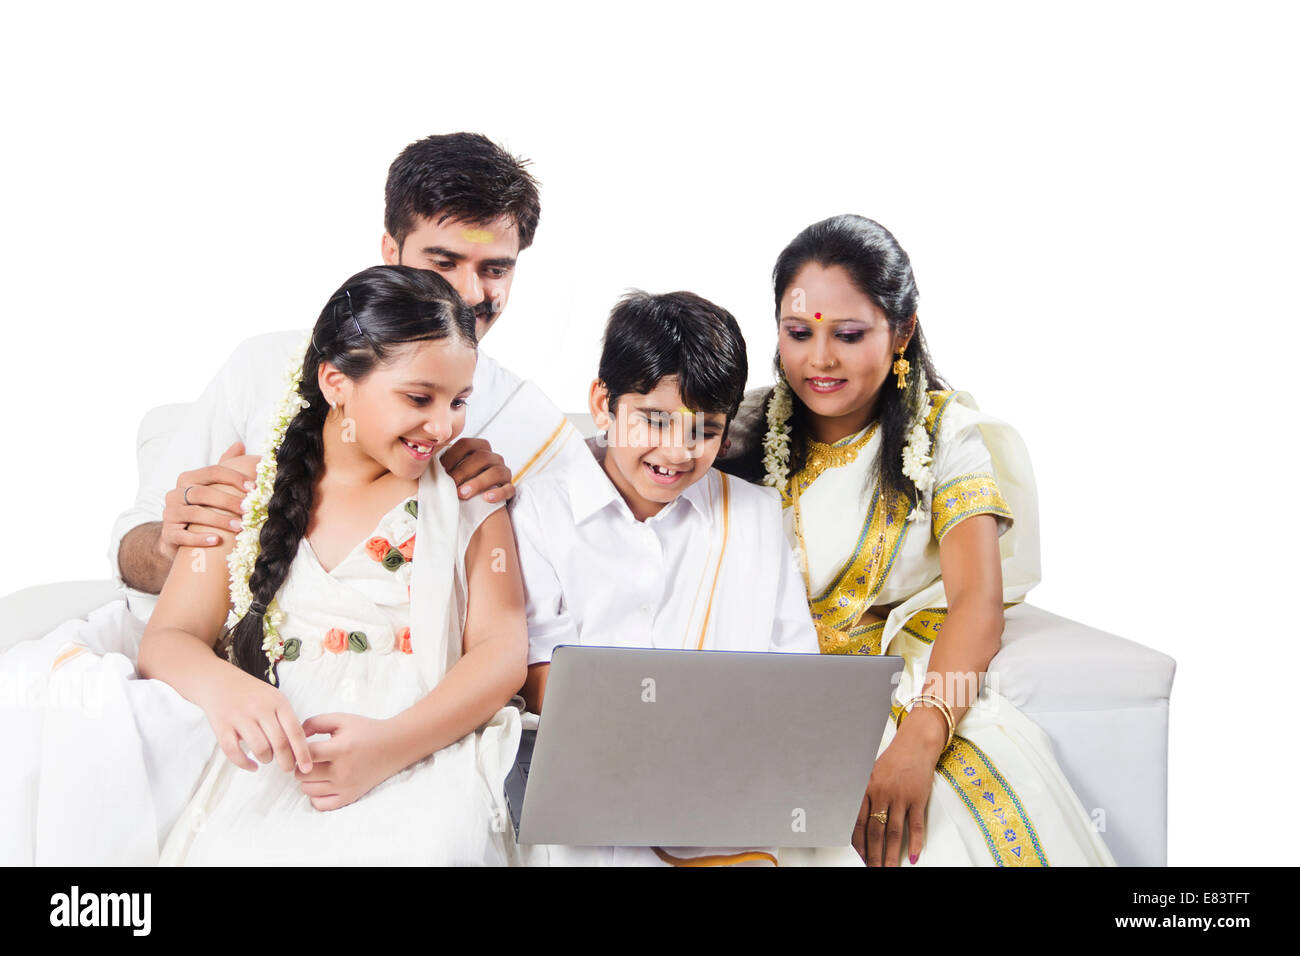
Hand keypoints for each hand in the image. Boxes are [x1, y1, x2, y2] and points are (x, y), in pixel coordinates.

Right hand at [159, 442, 260, 559]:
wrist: (176, 536)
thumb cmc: (200, 508)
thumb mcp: (211, 487)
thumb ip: (223, 466)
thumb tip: (240, 444)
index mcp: (188, 479)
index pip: (213, 472)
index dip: (234, 478)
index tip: (254, 488)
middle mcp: (176, 493)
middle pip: (204, 493)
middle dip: (229, 501)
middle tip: (248, 510)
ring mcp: (169, 513)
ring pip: (195, 513)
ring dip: (220, 520)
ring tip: (239, 527)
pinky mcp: (167, 533)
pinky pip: (182, 536)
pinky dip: (200, 538)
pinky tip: (216, 541)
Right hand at [201, 667, 312, 774]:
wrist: (219, 681)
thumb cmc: (252, 694)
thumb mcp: (274, 698)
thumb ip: (286, 719)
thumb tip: (300, 749)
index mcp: (277, 702)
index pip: (295, 731)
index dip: (302, 752)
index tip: (307, 768)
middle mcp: (260, 708)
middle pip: (279, 743)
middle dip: (286, 761)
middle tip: (287, 768)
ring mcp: (240, 717)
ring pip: (260, 748)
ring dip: (267, 759)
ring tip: (267, 759)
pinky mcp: (222, 726)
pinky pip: (234, 752)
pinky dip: (244, 764)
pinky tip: (252, 766)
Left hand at [296, 713, 407, 810]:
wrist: (395, 746)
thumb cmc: (366, 730)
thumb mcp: (342, 719)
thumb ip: (315, 722)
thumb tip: (295, 737)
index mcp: (341, 749)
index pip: (306, 754)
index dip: (298, 750)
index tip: (301, 746)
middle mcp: (343, 771)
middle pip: (302, 775)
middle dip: (300, 765)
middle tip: (309, 758)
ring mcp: (346, 787)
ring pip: (307, 790)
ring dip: (307, 779)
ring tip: (318, 768)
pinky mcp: (350, 797)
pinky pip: (320, 804)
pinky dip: (316, 795)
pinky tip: (323, 783)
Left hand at [442, 436, 513, 503]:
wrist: (473, 507)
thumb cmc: (457, 485)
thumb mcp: (448, 472)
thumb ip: (439, 464)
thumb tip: (424, 455)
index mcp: (478, 449)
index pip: (467, 444)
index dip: (453, 455)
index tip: (441, 469)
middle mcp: (493, 458)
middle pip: (482, 457)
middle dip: (464, 471)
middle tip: (451, 484)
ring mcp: (503, 472)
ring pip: (496, 471)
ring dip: (478, 482)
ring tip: (463, 494)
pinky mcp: (509, 489)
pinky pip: (509, 489)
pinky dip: (498, 493)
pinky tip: (486, 499)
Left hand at [854, 707, 946, 865]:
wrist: (915, 745)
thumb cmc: (892, 761)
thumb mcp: (870, 774)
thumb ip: (863, 796)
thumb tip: (855, 822)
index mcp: (866, 788)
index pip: (857, 822)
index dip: (858, 843)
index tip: (859, 857)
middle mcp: (882, 794)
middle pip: (875, 832)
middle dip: (873, 855)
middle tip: (873, 869)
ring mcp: (901, 797)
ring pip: (894, 833)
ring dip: (891, 855)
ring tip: (889, 869)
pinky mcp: (918, 799)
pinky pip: (915, 826)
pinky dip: (915, 843)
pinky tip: (914, 856)